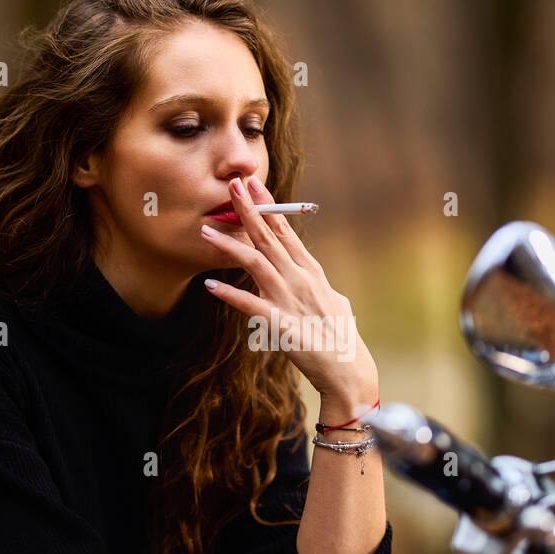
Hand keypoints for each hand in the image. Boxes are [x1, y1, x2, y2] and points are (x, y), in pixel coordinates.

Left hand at [200, 176, 377, 407]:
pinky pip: (249, 305)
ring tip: (205, 231)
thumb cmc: (341, 338)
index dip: (267, 206)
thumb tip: (314, 277)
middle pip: (270, 237)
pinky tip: (210, 286)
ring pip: (255, 263)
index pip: (286, 231)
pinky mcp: (280, 324)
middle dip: (248, 209)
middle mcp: (300, 279)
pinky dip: (230, 294)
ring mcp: (290, 300)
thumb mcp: (334, 302)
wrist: (348, 370)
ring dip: (229, 245)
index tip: (253, 184)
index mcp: (311, 271)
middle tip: (231, 185)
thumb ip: (320, 286)